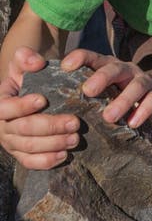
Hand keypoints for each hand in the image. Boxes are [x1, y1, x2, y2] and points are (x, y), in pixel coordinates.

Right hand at [0, 46, 79, 168]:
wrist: (29, 93)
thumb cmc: (28, 77)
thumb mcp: (24, 63)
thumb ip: (26, 57)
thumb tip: (36, 62)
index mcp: (0, 103)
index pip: (5, 108)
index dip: (22, 105)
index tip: (43, 99)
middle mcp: (3, 126)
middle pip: (23, 130)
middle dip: (50, 126)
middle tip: (75, 122)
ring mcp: (11, 143)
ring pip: (30, 148)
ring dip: (54, 144)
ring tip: (75, 137)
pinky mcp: (21, 155)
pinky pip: (31, 162)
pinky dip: (47, 161)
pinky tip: (65, 155)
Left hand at [62, 49, 151, 127]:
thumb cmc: (123, 94)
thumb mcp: (106, 89)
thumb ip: (86, 92)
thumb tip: (53, 103)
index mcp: (109, 66)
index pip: (94, 57)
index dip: (80, 58)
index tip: (66, 66)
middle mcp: (127, 70)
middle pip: (114, 68)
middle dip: (101, 78)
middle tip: (87, 91)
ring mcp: (144, 81)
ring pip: (136, 86)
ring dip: (122, 101)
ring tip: (108, 117)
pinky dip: (143, 111)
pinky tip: (133, 123)